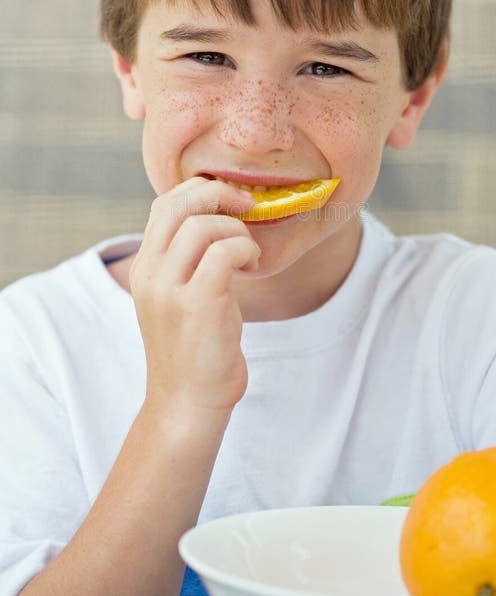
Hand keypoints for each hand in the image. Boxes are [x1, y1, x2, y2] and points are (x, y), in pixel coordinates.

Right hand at [129, 177, 260, 414]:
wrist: (187, 404)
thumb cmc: (195, 349)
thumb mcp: (178, 297)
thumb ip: (185, 261)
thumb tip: (216, 219)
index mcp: (144, 267)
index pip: (164, 204)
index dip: (201, 191)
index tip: (231, 202)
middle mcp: (150, 273)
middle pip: (178, 203)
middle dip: (219, 193)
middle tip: (248, 207)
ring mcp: (169, 289)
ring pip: (203, 225)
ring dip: (238, 232)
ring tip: (249, 256)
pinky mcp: (197, 304)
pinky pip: (224, 253)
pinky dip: (246, 251)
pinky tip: (252, 269)